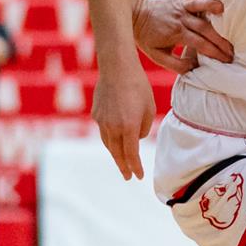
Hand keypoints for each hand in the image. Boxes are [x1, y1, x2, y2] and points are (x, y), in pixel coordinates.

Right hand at [92, 64, 156, 179]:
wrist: (117, 68)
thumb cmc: (138, 86)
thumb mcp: (149, 109)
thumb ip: (144, 128)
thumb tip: (136, 138)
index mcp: (128, 127)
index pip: (132, 154)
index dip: (135, 167)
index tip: (138, 176)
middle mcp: (112, 127)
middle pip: (117, 154)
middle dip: (123, 166)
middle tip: (128, 176)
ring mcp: (102, 121)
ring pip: (108, 144)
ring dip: (115, 154)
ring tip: (121, 161)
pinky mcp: (96, 114)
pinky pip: (103, 131)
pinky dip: (110, 138)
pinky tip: (114, 139)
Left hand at [133, 0, 232, 73]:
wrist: (135, 14)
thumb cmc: (147, 37)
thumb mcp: (157, 56)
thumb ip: (175, 64)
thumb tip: (194, 68)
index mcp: (177, 33)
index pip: (200, 44)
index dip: (215, 52)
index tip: (227, 59)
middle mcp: (181, 18)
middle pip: (205, 28)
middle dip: (221, 39)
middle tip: (234, 49)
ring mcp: (181, 5)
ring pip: (200, 5)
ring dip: (212, 6)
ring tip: (224, 10)